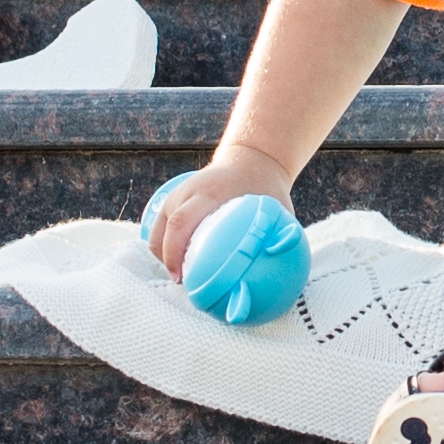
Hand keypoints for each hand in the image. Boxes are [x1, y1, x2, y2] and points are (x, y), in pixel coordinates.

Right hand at [145, 144, 294, 278]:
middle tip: (183, 283)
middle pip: (162, 231)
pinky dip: (167, 249)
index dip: (175, 252)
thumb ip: (279, 239)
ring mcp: (176, 196)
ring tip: (182, 277)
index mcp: (210, 191)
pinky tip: (182, 266)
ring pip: (157, 231)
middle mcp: (187, 192)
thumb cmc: (266, 188)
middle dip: (167, 260)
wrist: (251, 160)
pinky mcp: (174, 202)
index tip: (182, 278)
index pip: (182, 222)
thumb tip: (287, 280)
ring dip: (164, 257)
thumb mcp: (276, 208)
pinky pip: (162, 229)